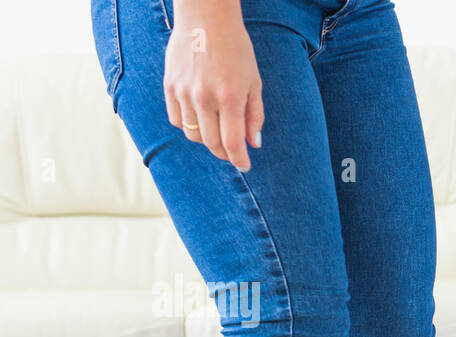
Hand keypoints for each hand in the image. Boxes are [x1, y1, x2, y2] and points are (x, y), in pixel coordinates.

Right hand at [164, 0, 263, 171]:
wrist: (205, 18)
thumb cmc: (236, 49)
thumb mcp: (254, 82)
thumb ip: (254, 115)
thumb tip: (254, 144)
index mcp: (230, 97)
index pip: (232, 143)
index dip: (239, 160)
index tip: (244, 166)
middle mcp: (204, 97)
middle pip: (211, 143)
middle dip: (225, 153)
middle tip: (232, 151)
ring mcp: (183, 92)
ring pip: (193, 134)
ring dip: (207, 140)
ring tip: (217, 132)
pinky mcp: (169, 86)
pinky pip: (177, 119)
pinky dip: (189, 125)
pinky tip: (201, 118)